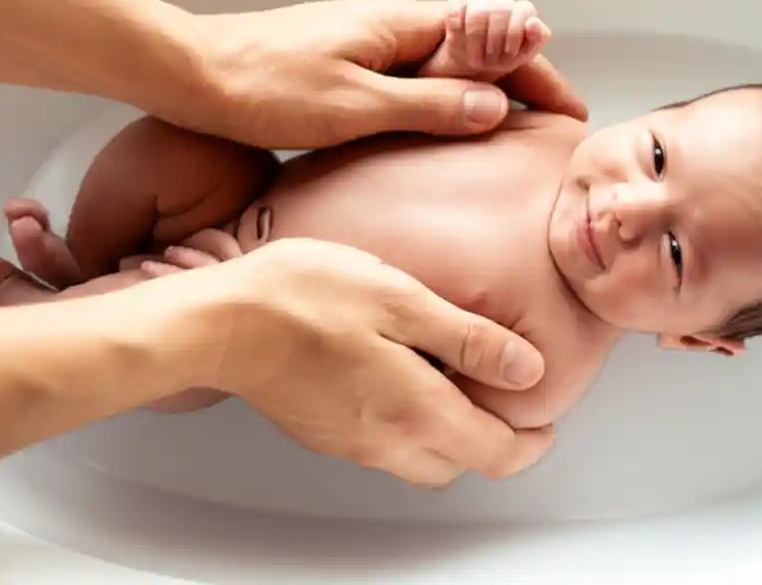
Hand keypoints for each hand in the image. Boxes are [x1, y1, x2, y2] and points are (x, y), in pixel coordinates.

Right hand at [126, 237, 553, 486]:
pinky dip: (406, 425)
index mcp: (416, 411)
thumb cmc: (303, 299)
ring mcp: (350, 442)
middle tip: (505, 406)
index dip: (530, 443)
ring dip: (446, 436)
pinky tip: (397, 377)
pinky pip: (381, 444)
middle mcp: (386, 440)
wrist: (220, 323)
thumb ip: (467, 340)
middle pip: (459, 463)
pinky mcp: (322, 431)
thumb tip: (526, 371)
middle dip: (491, 444)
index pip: (495, 453)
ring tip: (453, 386)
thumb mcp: (401, 300)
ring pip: (419, 459)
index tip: (542, 423)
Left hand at [162, 0, 586, 148]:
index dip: (537, 74)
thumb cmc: (264, 87)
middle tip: (545, 132)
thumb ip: (431, 106)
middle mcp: (389, 25)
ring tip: (506, 140)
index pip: (494, 40)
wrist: (192, 76)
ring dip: (476, 96)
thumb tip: (495, 106)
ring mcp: (365, 43)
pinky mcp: (343, 64)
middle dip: (516, 86)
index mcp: (401, 25)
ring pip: (440, 67)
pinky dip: (436, 103)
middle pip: (473, 51)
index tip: (567, 111)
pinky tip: (437, 134)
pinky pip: (408, 80)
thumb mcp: (357, 106)